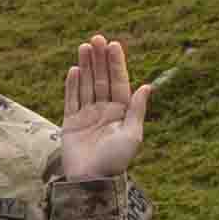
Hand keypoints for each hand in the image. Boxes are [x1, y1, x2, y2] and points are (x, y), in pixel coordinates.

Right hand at [54, 34, 158, 183]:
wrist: (92, 181)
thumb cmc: (116, 160)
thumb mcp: (132, 134)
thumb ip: (137, 110)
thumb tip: (147, 86)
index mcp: (121, 112)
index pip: (118, 82)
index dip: (116, 64)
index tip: (113, 44)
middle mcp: (104, 111)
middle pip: (101, 79)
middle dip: (99, 59)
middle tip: (96, 38)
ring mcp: (86, 115)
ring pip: (86, 85)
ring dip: (86, 66)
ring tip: (84, 47)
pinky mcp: (70, 122)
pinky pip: (71, 99)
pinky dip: (72, 85)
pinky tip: (75, 69)